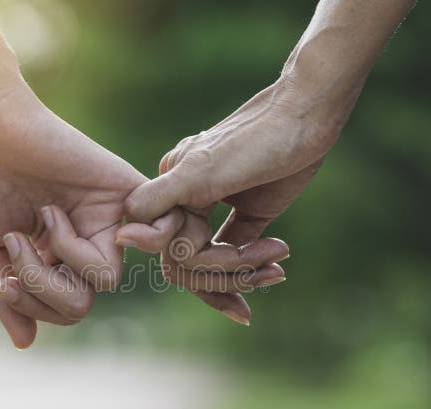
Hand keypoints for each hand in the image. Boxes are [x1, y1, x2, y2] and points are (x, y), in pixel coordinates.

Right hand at [0, 81, 178, 347]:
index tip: (1, 276)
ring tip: (42, 219)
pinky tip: (85, 225)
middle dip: (41, 287)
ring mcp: (104, 219)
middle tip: (16, 245)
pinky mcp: (124, 192)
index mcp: (52, 257)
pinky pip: (151, 235)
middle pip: (80, 303)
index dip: (31, 304)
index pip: (61, 309)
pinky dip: (132, 240)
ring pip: (105, 280)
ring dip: (62, 259)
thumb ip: (10, 296)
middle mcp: (81, 241)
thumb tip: (26, 344)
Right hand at [116, 79, 343, 323]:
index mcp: (170, 191)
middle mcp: (187, 200)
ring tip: (279, 268)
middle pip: (193, 264)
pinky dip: (255, 263)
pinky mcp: (248, 210)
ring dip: (246, 271)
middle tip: (270, 265)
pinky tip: (278, 267)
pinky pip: (238, 250)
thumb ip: (159, 200)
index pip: (172, 253)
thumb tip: (123, 236)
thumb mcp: (200, 171)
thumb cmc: (256, 138)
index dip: (203, 264)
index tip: (236, 252)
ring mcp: (217, 206)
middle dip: (229, 273)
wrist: (308, 113)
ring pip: (215, 263)